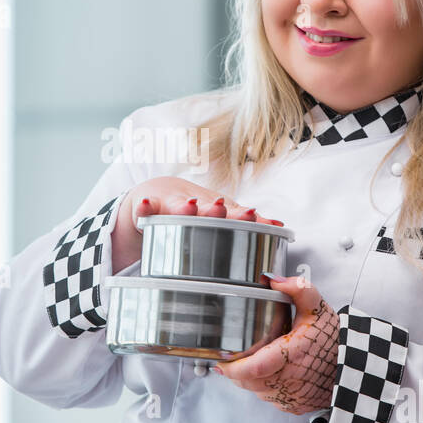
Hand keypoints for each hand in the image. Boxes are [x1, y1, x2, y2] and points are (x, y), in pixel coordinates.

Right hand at [110, 177, 284, 272]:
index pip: (231, 212)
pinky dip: (144, 207)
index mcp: (215, 207)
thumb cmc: (194, 210)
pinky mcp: (148, 207)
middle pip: (205, 207)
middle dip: (213, 210)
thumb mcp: (219, 215)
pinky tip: (144, 206)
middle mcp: (196, 203)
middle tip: (220, 209)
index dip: (242, 215)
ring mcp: (171, 204)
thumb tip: (279, 228)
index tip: (252, 215)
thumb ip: (246, 222)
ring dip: (182, 206)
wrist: (157, 195)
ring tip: (188, 206)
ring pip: (177, 206)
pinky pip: (145, 208)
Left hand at [214, 274, 338, 414]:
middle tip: (233, 358)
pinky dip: (266, 389)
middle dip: (237, 371)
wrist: (355, 365)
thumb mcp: (317, 308)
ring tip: (253, 363)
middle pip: (249, 382)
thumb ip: (297, 289)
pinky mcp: (295, 406)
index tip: (221, 359)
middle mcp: (292, 380)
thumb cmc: (336, 339)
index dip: (232, 367)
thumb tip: (273, 280)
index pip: (253, 368)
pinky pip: (270, 399)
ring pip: (257, 391)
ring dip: (251, 380)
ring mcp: (293, 396)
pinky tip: (270, 375)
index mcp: (292, 355)